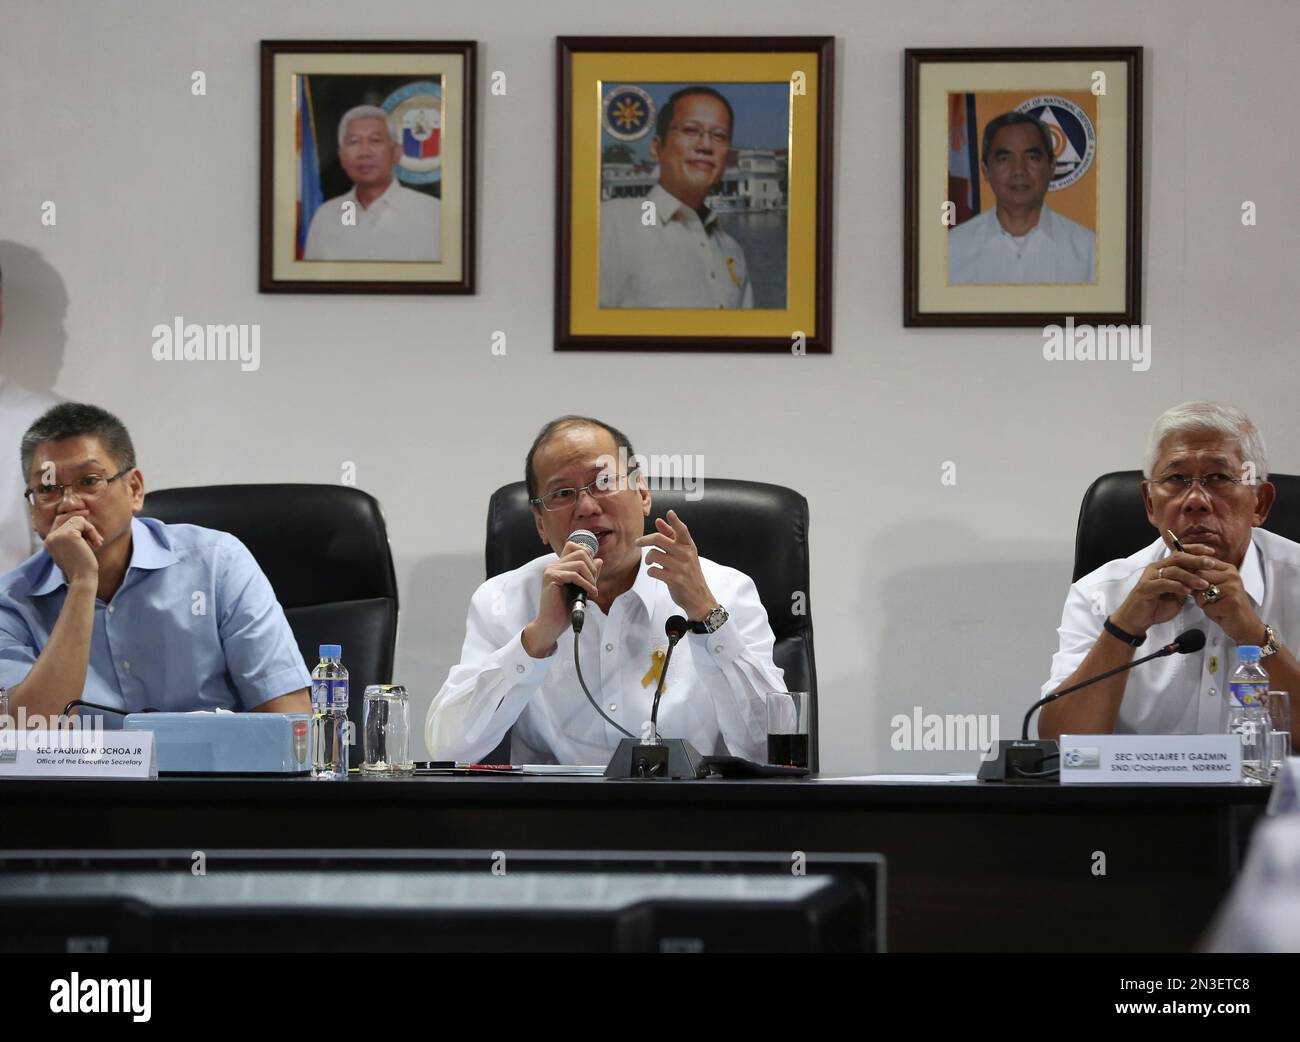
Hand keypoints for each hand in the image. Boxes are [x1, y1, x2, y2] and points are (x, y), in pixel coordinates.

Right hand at [43, 513, 102, 586]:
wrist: (82, 577)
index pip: (58, 521)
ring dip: (90, 530)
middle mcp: (50, 537)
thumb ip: (70, 535)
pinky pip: (82, 522)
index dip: (71, 516)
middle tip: (97, 537)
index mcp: (48, 542)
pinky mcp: (68, 534)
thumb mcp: (71, 549)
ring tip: (96, 543)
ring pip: (76, 519)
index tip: (85, 514)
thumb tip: (80, 518)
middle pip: (67, 518)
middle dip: (84, 525)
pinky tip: (96, 543)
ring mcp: (58, 535)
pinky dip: (92, 531)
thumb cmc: (81, 566)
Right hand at [522, 539, 601, 656]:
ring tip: (592, 591)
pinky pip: (575, 575)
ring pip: (580, 563)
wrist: (553, 624)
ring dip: (590, 578)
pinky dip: (586, 584)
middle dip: (592, 568)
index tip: (593, 573)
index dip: (588, 555)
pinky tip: (590, 593)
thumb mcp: (582, 588)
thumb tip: (599, 560)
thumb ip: (589, 574)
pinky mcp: (551, 578)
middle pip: (580, 552)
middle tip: (593, 584)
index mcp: (559, 566)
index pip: (574, 546)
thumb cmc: (565, 608)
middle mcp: (553, 565)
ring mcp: (551, 570)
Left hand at [635, 510, 717, 620]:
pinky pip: (653, 570)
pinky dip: (651, 571)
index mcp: (689, 546)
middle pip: (658, 539)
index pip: (682, 530)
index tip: (669, 513)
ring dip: (648, 559)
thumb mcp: (686, 554)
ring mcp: (680, 567)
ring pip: (653, 554)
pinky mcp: (674, 579)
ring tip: (651, 562)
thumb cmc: (690, 573)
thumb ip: (673, 537)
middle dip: (644, 540)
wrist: (699, 597)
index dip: (675, 521)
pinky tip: (654, 573)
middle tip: (638, 543)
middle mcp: (686, 554)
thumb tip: (659, 521)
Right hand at [1110, 547, 1212, 636]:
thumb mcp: (1177, 594)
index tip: (1211, 553)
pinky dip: (1177, 586)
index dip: (1196, 550)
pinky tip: (1187, 591)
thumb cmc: (1157, 606)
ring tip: (1203, 584)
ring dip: (1190, 576)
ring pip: (1173, 570)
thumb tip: (1205, 579)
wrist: (1137, 619)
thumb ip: (1187, 585)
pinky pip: (1163, 583)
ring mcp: (1150, 577)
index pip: (1181, 553)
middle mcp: (1157, 568)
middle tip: (1211, 564)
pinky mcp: (1146, 588)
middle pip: (1178, 558)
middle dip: (1196, 560)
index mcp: (1164, 567)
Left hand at [1188, 546, 1264, 644]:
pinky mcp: (1232, 602)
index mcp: (1228, 569)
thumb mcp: (1215, 588)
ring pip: (1201, 592)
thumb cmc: (1226, 607)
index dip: (1190, 572)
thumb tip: (1181, 571)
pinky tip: (1221, 613)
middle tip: (1207, 599)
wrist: (1245, 625)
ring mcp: (1233, 588)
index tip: (1188, 581)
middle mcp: (1232, 575)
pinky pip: (1207, 606)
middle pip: (1198, 576)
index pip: (1202, 562)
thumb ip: (1202, 578)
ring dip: (1203, 602)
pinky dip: (1210, 612)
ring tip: (1216, 606)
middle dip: (1196, 590)